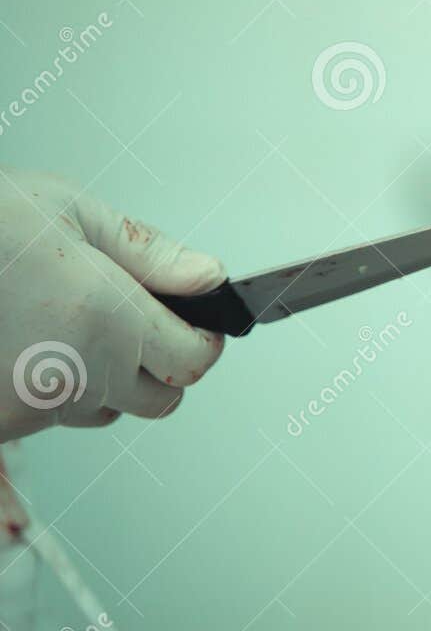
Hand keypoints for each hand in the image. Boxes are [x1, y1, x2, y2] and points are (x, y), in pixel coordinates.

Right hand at [0, 169, 225, 441]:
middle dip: (161, 366)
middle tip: (134, 323)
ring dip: (104, 380)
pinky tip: (23, 345)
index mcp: (109, 318)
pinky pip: (47, 419)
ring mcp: (31, 406)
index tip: (197, 324)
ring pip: (103, 411)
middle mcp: (76, 373)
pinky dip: (48, 391)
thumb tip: (208, 278)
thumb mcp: (72, 211)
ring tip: (61, 324)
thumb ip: (152, 255)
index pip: (195, 362)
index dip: (202, 340)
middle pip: (161, 400)